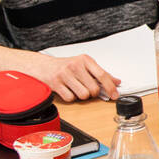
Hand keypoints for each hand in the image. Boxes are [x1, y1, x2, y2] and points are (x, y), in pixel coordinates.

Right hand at [0, 45, 119, 101]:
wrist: (41, 66)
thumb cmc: (64, 66)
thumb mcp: (84, 65)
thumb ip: (100, 74)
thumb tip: (117, 82)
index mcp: (85, 60)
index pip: (103, 75)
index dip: (111, 88)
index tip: (114, 96)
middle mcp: (75, 65)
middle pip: (93, 89)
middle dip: (92, 93)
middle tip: (85, 89)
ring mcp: (65, 74)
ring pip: (83, 95)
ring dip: (81, 96)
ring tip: (75, 89)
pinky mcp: (55, 83)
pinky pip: (70, 98)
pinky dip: (70, 98)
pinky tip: (66, 90)